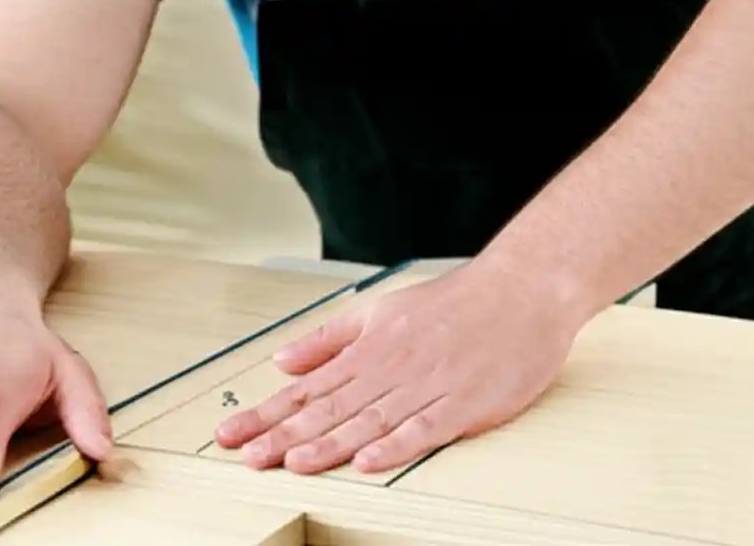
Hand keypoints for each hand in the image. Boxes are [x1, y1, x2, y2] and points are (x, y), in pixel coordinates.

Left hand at [213, 262, 584, 474]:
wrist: (522, 291)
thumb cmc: (455, 302)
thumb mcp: (379, 311)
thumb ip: (329, 340)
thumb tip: (282, 361)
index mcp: (370, 349)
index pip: (308, 387)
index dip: (268, 412)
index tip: (232, 433)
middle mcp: (392, 369)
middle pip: (331, 408)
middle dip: (284, 434)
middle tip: (248, 456)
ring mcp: (428, 385)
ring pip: (370, 420)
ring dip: (330, 443)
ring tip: (293, 462)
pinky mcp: (464, 402)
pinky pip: (425, 428)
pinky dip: (396, 444)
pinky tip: (369, 460)